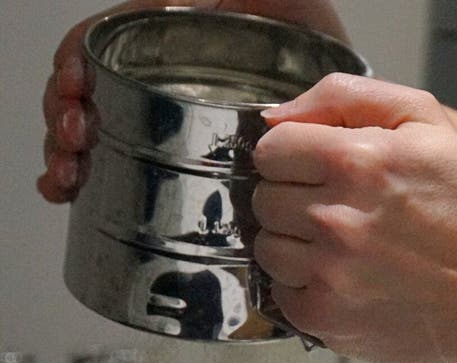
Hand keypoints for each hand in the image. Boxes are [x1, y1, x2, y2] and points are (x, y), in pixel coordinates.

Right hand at [37, 0, 347, 202]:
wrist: (338, 100)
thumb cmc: (309, 44)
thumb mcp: (274, 5)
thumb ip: (241, 2)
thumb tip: (177, 5)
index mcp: (169, 41)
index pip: (102, 45)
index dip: (74, 66)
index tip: (73, 91)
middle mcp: (158, 84)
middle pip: (87, 94)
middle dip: (64, 119)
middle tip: (74, 142)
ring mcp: (162, 127)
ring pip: (93, 136)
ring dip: (66, 155)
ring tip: (69, 173)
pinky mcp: (173, 168)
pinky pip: (120, 175)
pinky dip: (83, 185)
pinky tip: (68, 195)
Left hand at [252, 74, 456, 362]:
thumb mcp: (424, 123)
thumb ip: (345, 98)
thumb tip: (276, 116)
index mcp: (357, 161)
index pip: (271, 149)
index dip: (289, 157)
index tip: (310, 170)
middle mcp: (335, 218)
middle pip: (263, 200)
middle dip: (291, 200)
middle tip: (332, 212)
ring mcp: (328, 272)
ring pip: (266, 248)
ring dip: (292, 246)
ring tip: (336, 249)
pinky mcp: (324, 316)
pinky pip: (280, 293)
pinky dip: (303, 287)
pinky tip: (339, 281)